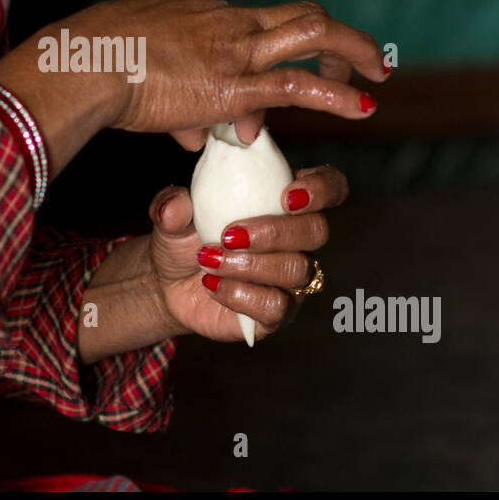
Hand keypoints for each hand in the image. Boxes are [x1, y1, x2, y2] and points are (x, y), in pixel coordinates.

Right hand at [70, 0, 388, 149]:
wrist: (85, 64)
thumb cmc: (95, 67)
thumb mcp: (138, 77)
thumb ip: (178, 108)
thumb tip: (198, 135)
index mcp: (201, 9)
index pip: (252, 26)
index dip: (265, 55)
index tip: (263, 86)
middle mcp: (226, 19)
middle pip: (297, 14)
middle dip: (332, 37)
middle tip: (355, 60)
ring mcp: (233, 47)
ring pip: (312, 32)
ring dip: (351, 50)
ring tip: (378, 73)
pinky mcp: (233, 84)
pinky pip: (299, 86)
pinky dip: (337, 94)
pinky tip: (363, 107)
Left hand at [143, 165, 347, 343]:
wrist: (168, 284)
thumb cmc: (182, 238)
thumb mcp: (171, 215)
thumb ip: (173, 205)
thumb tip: (175, 205)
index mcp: (282, 200)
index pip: (330, 187)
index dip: (322, 189)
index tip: (288, 195)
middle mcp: (297, 239)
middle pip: (317, 230)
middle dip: (274, 232)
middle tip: (227, 235)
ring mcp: (291, 278)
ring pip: (297, 269)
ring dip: (250, 264)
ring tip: (209, 260)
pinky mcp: (278, 312)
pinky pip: (277, 306)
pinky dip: (241, 294)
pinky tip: (212, 285)